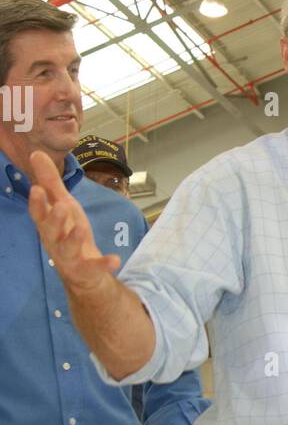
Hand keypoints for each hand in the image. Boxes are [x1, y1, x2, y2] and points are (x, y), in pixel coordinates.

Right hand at [28, 150, 119, 290]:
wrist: (83, 271)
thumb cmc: (68, 232)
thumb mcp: (62, 204)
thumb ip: (50, 182)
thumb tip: (36, 153)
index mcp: (48, 224)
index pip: (38, 214)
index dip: (36, 203)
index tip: (36, 188)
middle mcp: (55, 241)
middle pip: (50, 231)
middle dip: (55, 219)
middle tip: (62, 205)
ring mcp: (70, 257)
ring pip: (67, 249)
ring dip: (73, 239)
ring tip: (81, 229)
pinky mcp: (86, 269)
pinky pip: (94, 267)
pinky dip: (104, 263)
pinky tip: (115, 259)